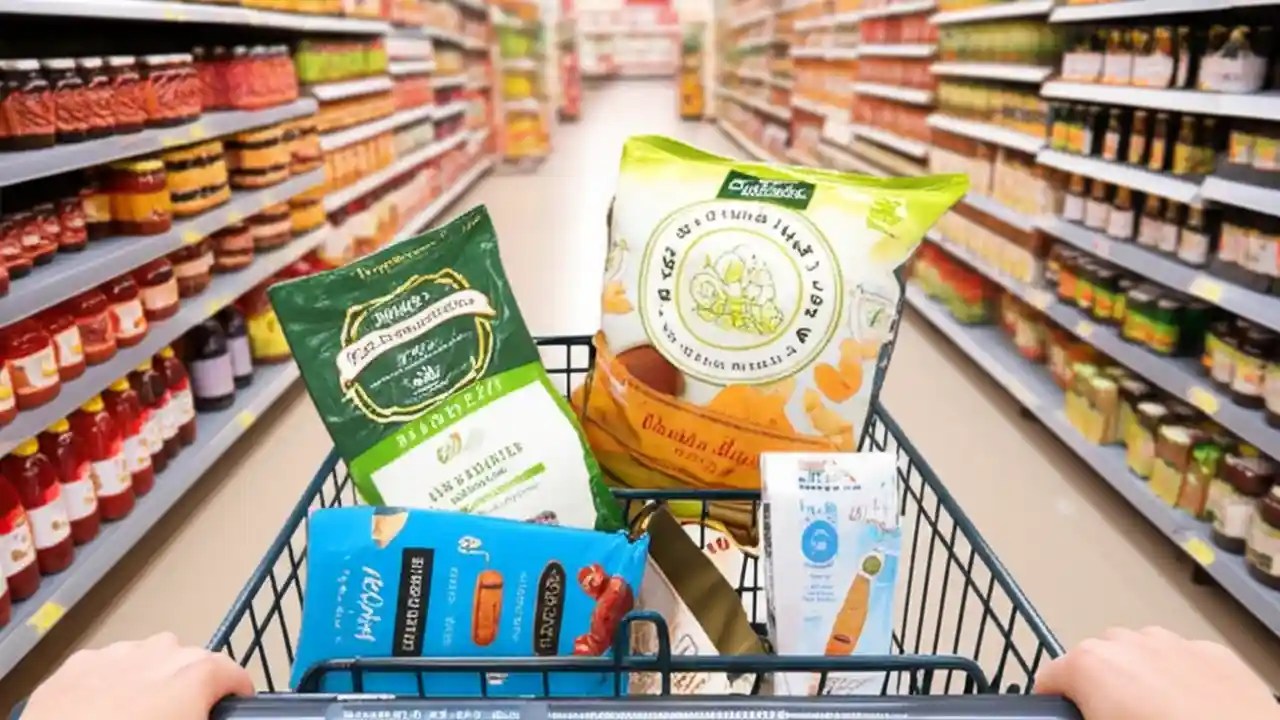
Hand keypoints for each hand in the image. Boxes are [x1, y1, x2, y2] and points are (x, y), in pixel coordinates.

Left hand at [22, 632, 252, 719]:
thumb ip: (202, 713)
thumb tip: (199, 711)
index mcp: (197, 672)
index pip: (235, 675)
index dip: (237, 698)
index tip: (229, 713)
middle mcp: (162, 651)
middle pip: (190, 662)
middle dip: (190, 686)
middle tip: (176, 718)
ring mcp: (116, 653)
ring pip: (146, 659)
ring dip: (149, 681)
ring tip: (134, 715)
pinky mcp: (76, 664)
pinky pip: (106, 668)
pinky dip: (110, 685)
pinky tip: (97, 714)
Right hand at [1035, 627, 1276, 719]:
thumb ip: (1082, 715)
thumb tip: (1087, 711)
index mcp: (1090, 665)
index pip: (1048, 678)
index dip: (1053, 706)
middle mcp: (1127, 642)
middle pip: (1095, 659)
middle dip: (1099, 689)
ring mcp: (1174, 643)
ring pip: (1140, 654)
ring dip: (1139, 679)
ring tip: (1158, 716)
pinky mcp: (1216, 653)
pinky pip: (1183, 661)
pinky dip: (1181, 680)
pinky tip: (1197, 712)